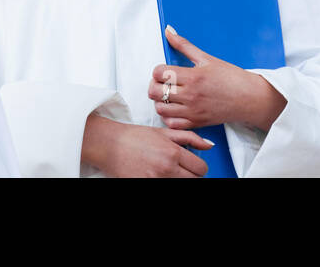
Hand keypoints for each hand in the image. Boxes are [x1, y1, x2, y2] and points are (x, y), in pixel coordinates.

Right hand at [82, 113, 210, 177]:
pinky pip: (165, 187)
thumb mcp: (163, 132)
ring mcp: (156, 180)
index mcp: (173, 152)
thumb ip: (189, 138)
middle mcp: (167, 168)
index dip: (199, 168)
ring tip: (168, 171)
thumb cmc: (134, 137)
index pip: (201, 168)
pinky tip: (158, 175)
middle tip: (181, 170)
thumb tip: (209, 145)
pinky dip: (165, 182)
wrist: (109, 145)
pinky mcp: (146, 185)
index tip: (193, 166)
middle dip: (191, 176)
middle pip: (194, 181)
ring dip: (178, 179)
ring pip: (181, 185)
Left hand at [148, 26, 286, 130]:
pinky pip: (172, 124)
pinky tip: (175, 108)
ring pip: (160, 109)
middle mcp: (190, 95)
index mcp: (192, 76)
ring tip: (168, 95)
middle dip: (155, 85)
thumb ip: (184, 45)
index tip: (164, 70)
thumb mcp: (207, 58)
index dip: (158, 70)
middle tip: (163, 82)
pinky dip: (169, 117)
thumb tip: (169, 31)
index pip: (159, 73)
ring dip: (160, 101)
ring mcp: (193, 111)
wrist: (249, 98)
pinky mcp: (197, 123)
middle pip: (155, 92)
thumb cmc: (231, 77)